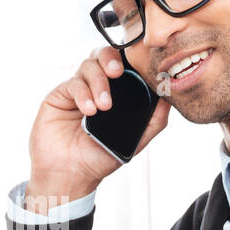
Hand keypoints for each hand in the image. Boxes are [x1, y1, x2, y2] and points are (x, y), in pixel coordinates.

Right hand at [24, 47, 170, 209]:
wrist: (71, 174)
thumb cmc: (98, 159)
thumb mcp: (134, 141)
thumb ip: (153, 120)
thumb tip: (169, 97)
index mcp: (116, 93)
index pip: (124, 66)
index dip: (131, 61)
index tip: (139, 69)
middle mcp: (96, 87)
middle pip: (104, 55)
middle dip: (112, 59)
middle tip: (117, 73)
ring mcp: (78, 90)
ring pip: (88, 65)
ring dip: (99, 81)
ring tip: (104, 106)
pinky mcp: (60, 95)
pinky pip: (73, 83)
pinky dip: (83, 94)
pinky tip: (89, 110)